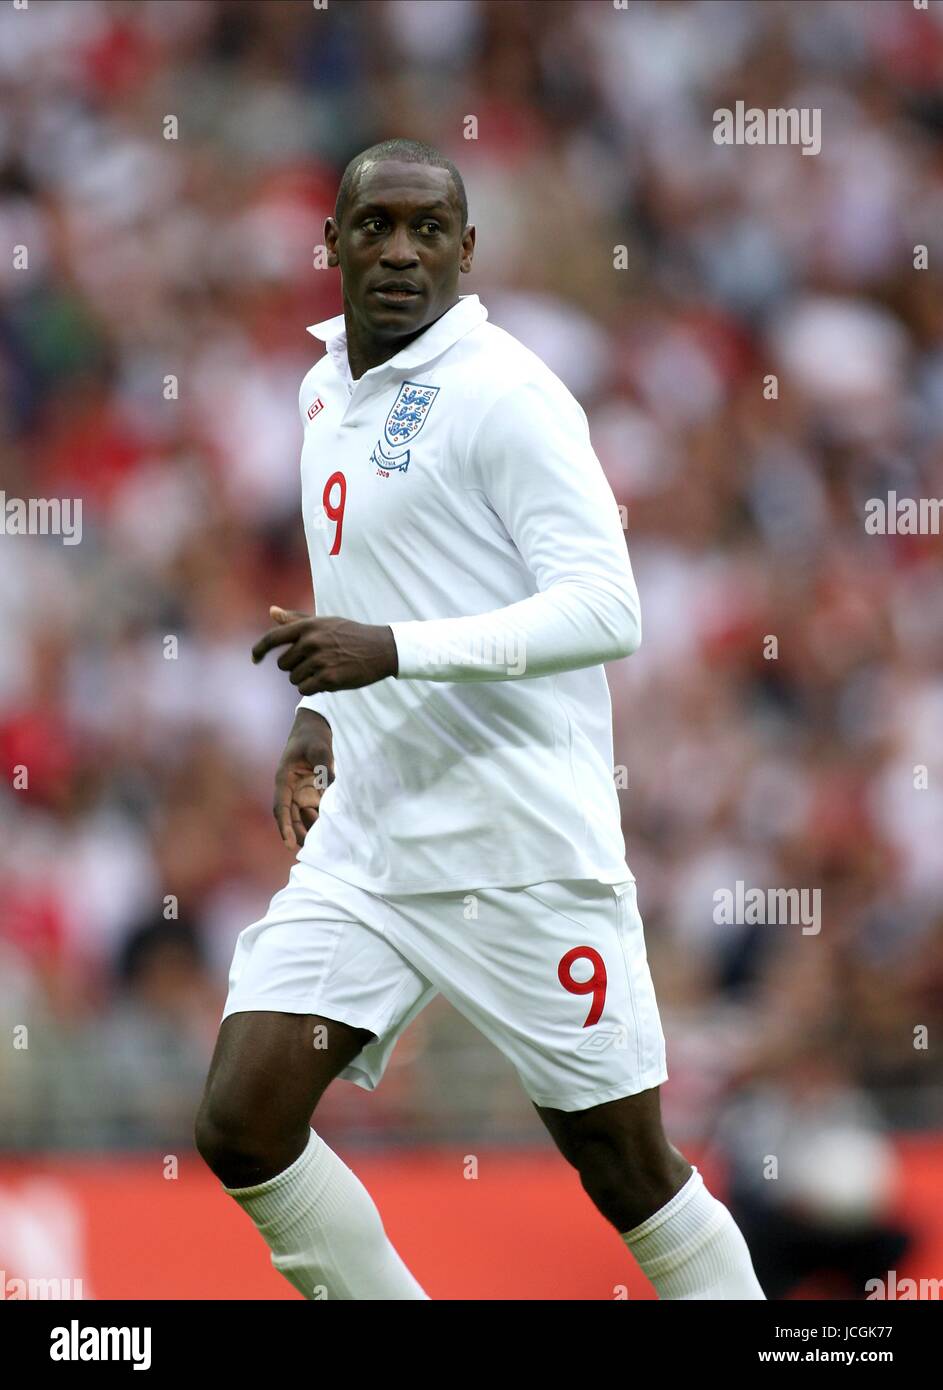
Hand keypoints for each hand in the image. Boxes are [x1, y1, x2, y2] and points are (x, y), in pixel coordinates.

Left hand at [252, 605, 398, 694]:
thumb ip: (296, 619)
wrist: (381, 649)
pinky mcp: (328, 679)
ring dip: (306, 679)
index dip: (259, 650)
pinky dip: (313, 688)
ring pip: (294, 679)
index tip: (255, 659)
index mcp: (308, 626)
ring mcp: (319, 661)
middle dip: (295, 667)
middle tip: (315, 663)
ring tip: (325, 669)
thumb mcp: (324, 622)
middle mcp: (311, 642)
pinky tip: (328, 680)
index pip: (273, 638)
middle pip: (283, 665)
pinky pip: (305, 689)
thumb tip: (271, 611)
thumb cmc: (350, 634)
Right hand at [274, 707, 333, 849]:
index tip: (288, 843)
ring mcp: (300, 791)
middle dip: (299, 834)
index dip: (284, 826)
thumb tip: (330, 789)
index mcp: (284, 779)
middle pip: (291, 817)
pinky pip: (314, 810)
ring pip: (302, 817)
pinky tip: (332, 829)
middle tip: (311, 851)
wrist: (315, 726)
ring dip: (310, 829)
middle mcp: (289, 789)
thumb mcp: (320, 748)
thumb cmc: (313, 736)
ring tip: (324, 843)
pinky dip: (320, 820)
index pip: (281, 807)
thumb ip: (325, 767)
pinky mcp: (311, 791)